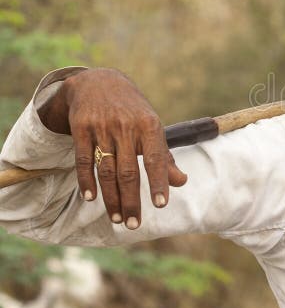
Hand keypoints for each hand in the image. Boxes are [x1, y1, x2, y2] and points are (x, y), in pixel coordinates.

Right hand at [38, 68, 186, 228]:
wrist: (99, 82)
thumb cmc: (133, 111)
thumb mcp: (152, 128)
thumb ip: (164, 157)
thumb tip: (181, 181)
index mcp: (149, 125)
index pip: (155, 159)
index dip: (158, 182)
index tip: (160, 205)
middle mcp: (126, 126)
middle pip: (128, 171)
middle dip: (131, 200)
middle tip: (134, 224)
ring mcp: (102, 127)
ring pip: (107, 169)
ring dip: (111, 197)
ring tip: (117, 218)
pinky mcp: (81, 128)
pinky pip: (83, 159)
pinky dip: (87, 180)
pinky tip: (91, 197)